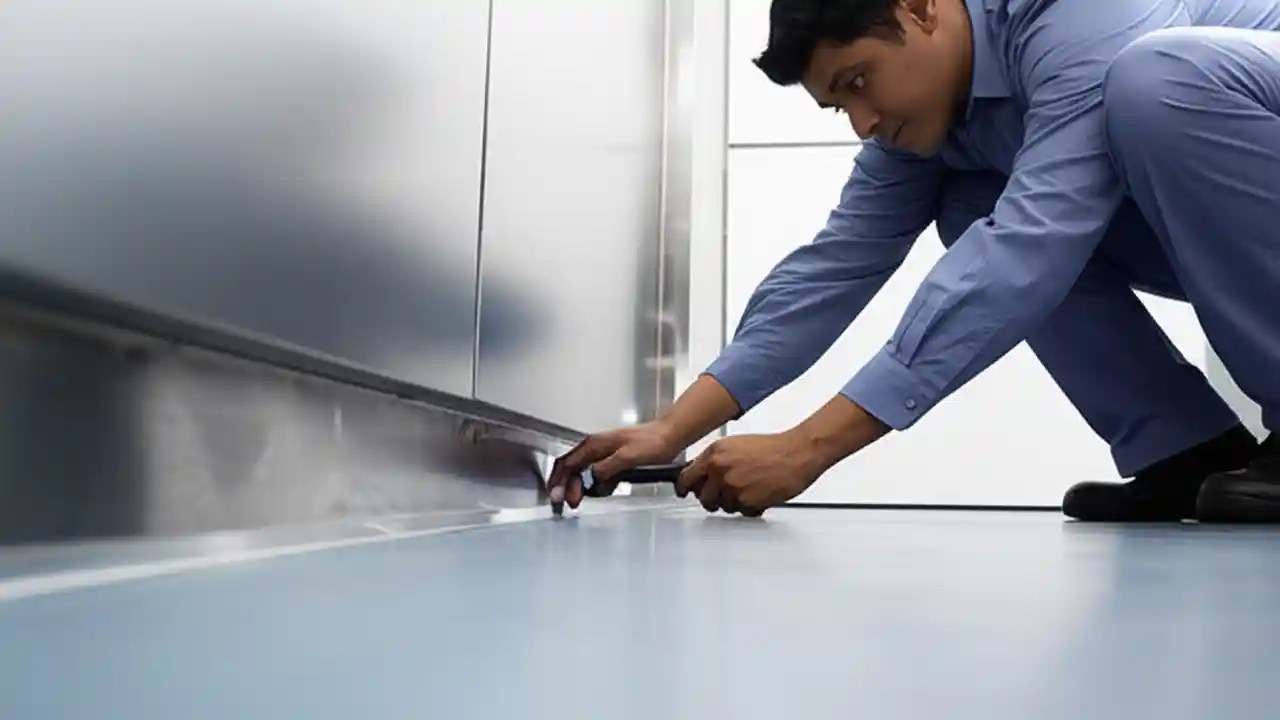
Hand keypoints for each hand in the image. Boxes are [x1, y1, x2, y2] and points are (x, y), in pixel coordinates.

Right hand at [548, 421, 681, 511]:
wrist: (669, 436)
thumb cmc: (653, 442)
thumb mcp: (628, 457)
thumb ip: (607, 467)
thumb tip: (591, 477)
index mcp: (595, 444)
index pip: (567, 464)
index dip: (560, 481)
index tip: (559, 497)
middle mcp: (596, 446)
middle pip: (570, 467)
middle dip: (565, 485)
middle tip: (568, 502)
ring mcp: (603, 452)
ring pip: (581, 470)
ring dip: (577, 486)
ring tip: (577, 499)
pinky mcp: (612, 458)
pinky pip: (595, 472)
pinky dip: (592, 484)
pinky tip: (597, 491)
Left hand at [676, 432, 823, 515]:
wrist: (796, 453)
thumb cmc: (772, 448)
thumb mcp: (735, 445)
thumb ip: (716, 460)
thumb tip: (702, 474)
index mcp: (714, 453)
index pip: (686, 477)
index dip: (686, 487)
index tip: (685, 491)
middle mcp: (719, 469)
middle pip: (703, 497)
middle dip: (713, 499)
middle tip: (726, 494)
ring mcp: (732, 486)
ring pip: (723, 507)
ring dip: (734, 503)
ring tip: (750, 488)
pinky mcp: (746, 501)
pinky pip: (741, 512)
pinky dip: (749, 507)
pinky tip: (759, 493)